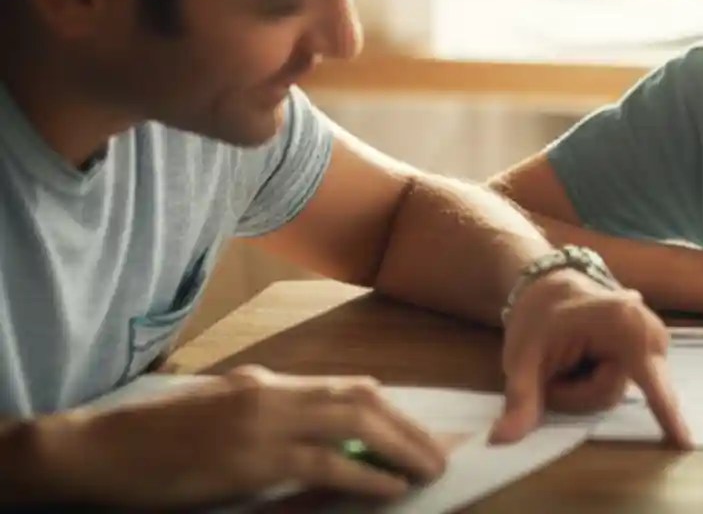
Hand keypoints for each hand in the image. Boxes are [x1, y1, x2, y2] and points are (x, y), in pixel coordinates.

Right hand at [33, 367, 445, 507]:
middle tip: (440, 453)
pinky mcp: (250, 458)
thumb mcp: (221, 416)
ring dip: (401, 447)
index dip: (393, 409)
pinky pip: (326, 463)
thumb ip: (271, 418)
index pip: (348, 387)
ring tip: (428, 470)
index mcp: (266, 381)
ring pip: (354, 424)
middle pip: (362, 400)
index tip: (422, 430)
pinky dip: (366, 473)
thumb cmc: (154, 442)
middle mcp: (272, 391)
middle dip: (409, 427)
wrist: (97, 451)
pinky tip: (390, 486)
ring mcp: (262, 421)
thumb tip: (324, 441)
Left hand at [490, 270, 691, 448]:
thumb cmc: (539, 315)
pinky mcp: (648, 350)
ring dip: (583, 387)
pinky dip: (596, 380)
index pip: (646, 377)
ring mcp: (651, 340)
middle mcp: (647, 330)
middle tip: (551, 368)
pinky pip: (621, 382)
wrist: (551, 287)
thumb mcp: (521, 357)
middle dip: (575, 390)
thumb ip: (519, 400)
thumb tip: (501, 440)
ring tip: (565, 361)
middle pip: (610, 391)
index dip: (666, 412)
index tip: (686, 443)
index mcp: (622, 323)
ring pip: (614, 391)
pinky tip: (583, 362)